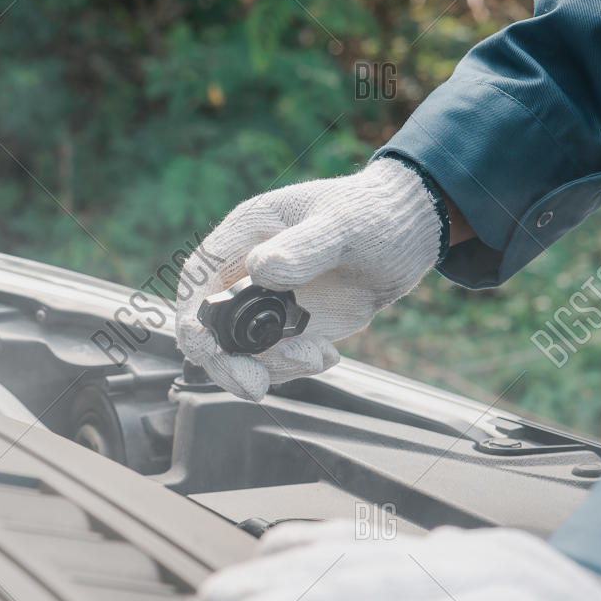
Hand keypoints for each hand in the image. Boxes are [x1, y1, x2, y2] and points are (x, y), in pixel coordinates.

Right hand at [176, 156, 443, 400]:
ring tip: (318, 356)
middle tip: (254, 385)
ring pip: (241, 353)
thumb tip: (259, 269)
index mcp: (245, 236)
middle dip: (227, 362)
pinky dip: (295, 368)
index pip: (198, 280)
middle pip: (210, 328)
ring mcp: (265, 304)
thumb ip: (303, 248)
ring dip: (272, 368)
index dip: (191, 315)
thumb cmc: (373, 215)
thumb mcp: (343, 226)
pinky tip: (327, 356)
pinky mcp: (289, 329)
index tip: (203, 344)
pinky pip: (274, 362)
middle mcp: (245, 273)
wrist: (408, 237)